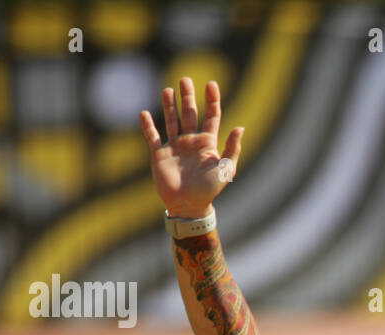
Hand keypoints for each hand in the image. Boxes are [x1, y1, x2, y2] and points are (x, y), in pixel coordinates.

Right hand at [139, 78, 242, 219]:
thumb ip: (232, 149)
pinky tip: (144, 113)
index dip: (212, 100)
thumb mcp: (225, 169)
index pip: (211, 116)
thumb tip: (240, 127)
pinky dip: (148, 126)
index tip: (211, 83)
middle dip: (188, 96)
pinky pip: (152, 136)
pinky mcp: (159, 154)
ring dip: (169, 105)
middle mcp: (191, 141)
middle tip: (185, 79)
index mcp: (207, 143)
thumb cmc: (209, 190)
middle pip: (190, 113)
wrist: (188, 205)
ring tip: (167, 89)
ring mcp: (175, 147)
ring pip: (171, 120)